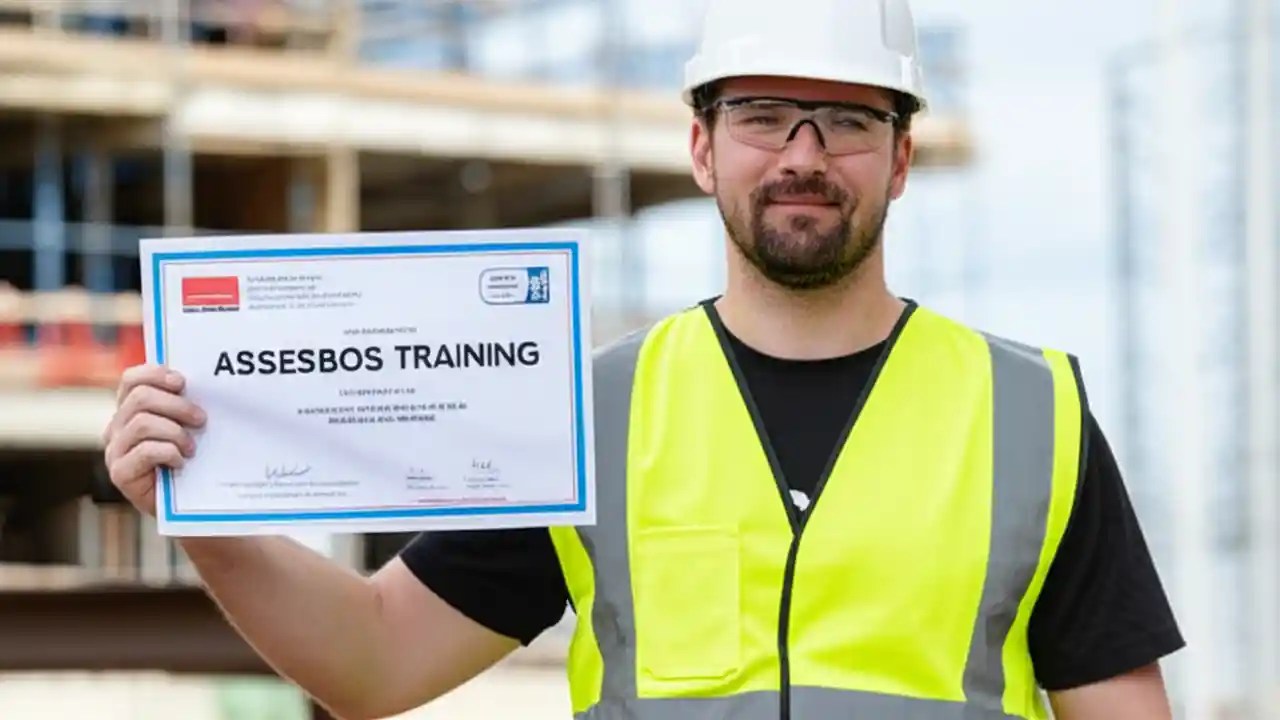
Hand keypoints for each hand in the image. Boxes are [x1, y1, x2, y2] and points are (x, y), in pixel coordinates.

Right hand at [102, 364, 206, 516]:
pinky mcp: (120, 473)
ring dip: (175, 432)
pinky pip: (145, 450)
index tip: (183, 382)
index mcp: (130, 410)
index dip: (155, 374)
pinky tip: (181, 462)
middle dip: (177, 405)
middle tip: (201, 419)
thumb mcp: (190, 428)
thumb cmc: (193, 462)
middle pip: (140, 398)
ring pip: (142, 423)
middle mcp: (117, 428)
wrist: (189, 507)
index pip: (132, 379)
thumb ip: (187, 406)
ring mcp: (115, 451)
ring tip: (192, 447)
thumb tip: (207, 382)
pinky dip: (169, 452)